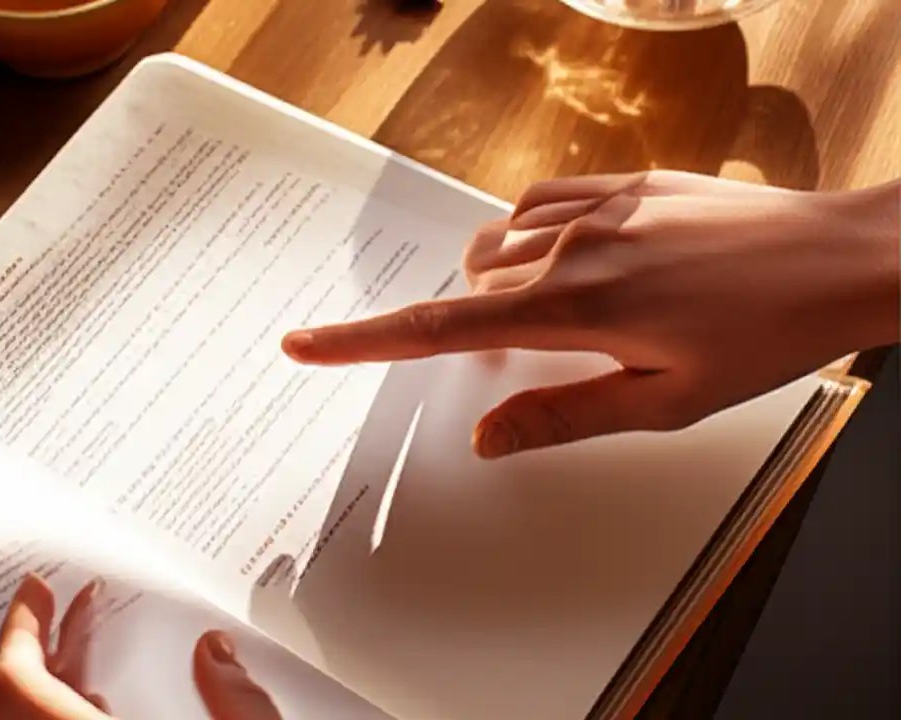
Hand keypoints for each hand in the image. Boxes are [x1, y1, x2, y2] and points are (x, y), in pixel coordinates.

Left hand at [0, 573, 281, 719]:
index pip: (18, 681)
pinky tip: (98, 699)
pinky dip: (63, 710)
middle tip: (54, 600)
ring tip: (83, 637)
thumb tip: (219, 651)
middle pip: (19, 699)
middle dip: (38, 642)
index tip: (33, 587)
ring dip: (54, 677)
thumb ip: (238, 703)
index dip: (20, 627)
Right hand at [282, 171, 898, 457]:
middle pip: (472, 286)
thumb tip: (487, 438)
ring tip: (553, 315)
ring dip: (499, 281)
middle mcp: (574, 248)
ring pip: (502, 241)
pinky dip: (529, 233)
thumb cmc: (764, 337)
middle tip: (517, 363)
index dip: (359, 340)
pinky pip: (543, 200)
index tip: (303, 342)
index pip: (440, 329)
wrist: (838, 259)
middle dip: (470, 325)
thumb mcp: (665, 403)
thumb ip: (564, 416)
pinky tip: (567, 255)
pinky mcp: (628, 182)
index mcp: (574, 309)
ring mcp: (601, 207)